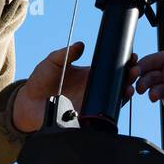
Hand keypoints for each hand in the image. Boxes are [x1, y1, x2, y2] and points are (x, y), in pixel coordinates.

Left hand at [13, 41, 137, 133]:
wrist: (29, 104)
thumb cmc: (41, 81)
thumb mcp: (53, 62)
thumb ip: (66, 54)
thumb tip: (80, 45)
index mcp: (90, 75)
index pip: (111, 68)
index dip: (123, 62)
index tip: (131, 56)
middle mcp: (94, 90)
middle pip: (118, 83)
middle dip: (130, 75)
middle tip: (134, 69)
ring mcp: (93, 104)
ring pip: (116, 98)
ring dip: (126, 91)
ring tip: (130, 84)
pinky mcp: (88, 118)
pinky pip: (106, 115)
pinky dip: (116, 107)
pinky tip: (121, 98)